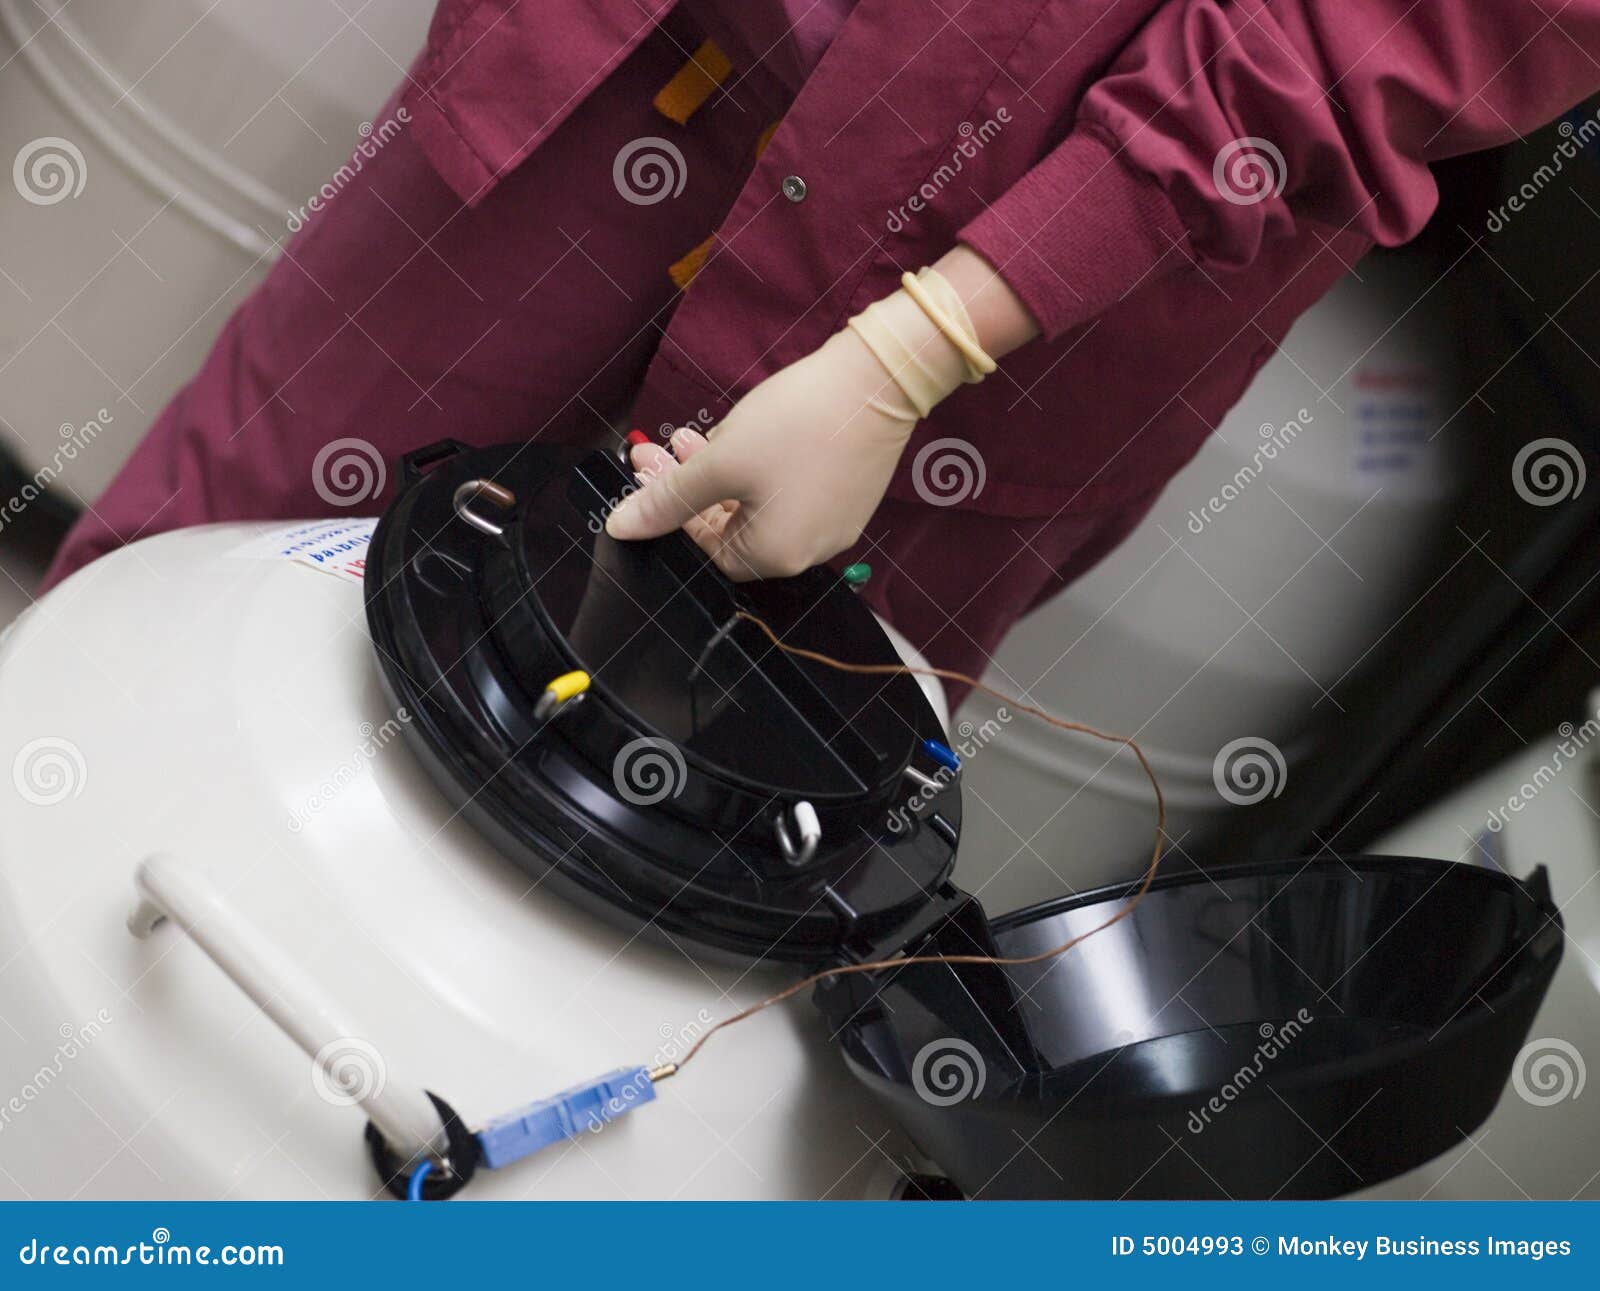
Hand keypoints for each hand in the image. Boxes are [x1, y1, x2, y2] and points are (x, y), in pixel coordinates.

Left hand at [605, 249, 1037, 579]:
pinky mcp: (847, 495)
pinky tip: (743, 436)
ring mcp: (832, 524)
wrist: (879, 380)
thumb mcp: (719, 461)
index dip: (671, 515)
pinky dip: (758, 472)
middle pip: (731, 529)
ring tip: (698, 433)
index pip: (707, 552)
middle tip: (663, 446)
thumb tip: (622, 528)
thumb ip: (667, 500)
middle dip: (689, 487)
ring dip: (721, 474)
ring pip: (758, 508)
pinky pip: (789, 494)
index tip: (647, 471)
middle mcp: (808, 551)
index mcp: (775, 555)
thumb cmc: (798, 423)